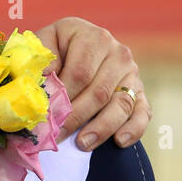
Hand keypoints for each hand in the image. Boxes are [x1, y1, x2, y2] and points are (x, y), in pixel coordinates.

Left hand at [33, 17, 150, 150]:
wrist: (70, 51)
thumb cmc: (52, 52)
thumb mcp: (40, 49)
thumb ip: (39, 64)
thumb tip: (41, 90)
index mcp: (91, 37)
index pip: (80, 72)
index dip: (64, 97)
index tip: (47, 116)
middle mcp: (117, 51)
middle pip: (99, 91)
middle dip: (76, 117)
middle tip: (57, 137)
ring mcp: (131, 72)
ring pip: (121, 103)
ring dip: (102, 127)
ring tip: (82, 144)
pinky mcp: (140, 91)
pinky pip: (142, 112)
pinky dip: (133, 128)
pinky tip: (119, 142)